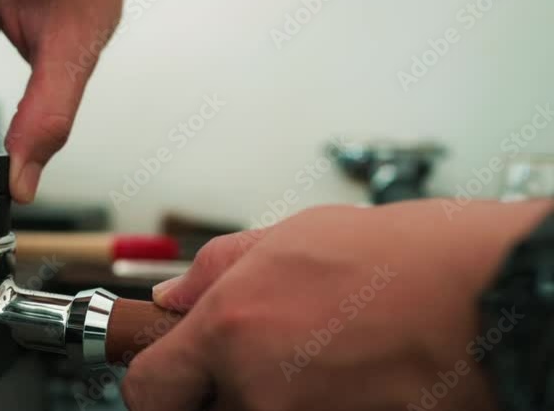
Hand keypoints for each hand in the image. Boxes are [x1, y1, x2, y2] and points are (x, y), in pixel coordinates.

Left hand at [123, 199, 551, 410]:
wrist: (482, 298)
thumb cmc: (398, 260)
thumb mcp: (288, 238)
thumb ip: (214, 270)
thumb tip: (172, 296)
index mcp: (229, 327)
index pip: (150, 388)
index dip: (154, 386)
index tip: (166, 381)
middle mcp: (256, 387)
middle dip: (215, 393)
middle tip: (253, 363)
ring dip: (269, 398)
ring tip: (316, 359)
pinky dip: (313, 405)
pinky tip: (344, 376)